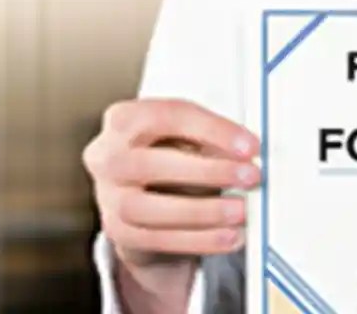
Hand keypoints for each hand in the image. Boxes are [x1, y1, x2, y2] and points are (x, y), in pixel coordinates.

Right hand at [82, 98, 260, 267]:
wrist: (140, 195)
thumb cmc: (170, 153)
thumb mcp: (186, 135)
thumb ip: (210, 139)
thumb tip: (248, 155)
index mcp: (125, 119)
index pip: (169, 116)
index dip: (214, 131)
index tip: (250, 146)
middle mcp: (106, 156)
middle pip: (150, 163)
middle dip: (208, 171)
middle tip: (250, 176)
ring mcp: (108, 196)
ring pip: (148, 208)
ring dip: (202, 211)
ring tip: (240, 211)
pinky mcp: (118, 231)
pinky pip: (157, 239)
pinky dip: (198, 239)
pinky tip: (228, 236)